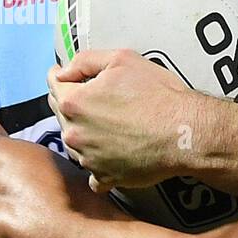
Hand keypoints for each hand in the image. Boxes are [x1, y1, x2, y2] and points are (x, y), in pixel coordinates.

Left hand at [48, 48, 202, 192]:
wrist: (184, 132)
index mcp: (74, 102)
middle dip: (70, 103)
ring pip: (75, 143)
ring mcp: (88, 158)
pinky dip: (98, 164)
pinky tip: (109, 155)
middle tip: (88, 97)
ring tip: (105, 125)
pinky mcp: (105, 177)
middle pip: (62, 115)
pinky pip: (92, 173)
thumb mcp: (121, 60)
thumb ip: (84, 61)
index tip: (61, 73)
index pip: (54, 84)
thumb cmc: (157, 94)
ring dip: (83, 133)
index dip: (58, 75)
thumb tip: (62, 72)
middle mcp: (75, 133)